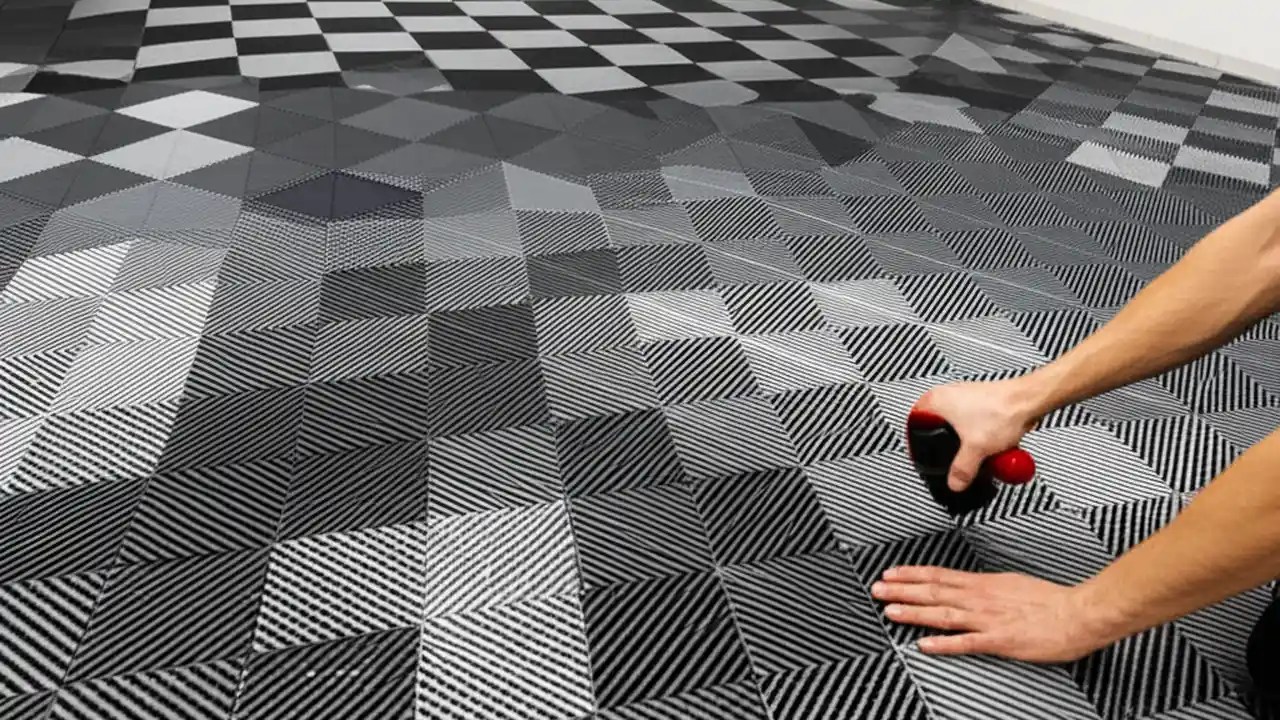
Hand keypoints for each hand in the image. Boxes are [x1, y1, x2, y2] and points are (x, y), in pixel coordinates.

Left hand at [872, 565, 1113, 663]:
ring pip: (943, 613)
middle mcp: (981, 598)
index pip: (940, 575)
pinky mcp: (1000, 640)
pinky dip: (943, 643)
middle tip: (877, 588)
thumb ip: (987, 587)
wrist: (1080, 613)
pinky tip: (924, 645)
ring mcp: (988, 619)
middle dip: (902, 590)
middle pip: (934, 591)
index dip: (912, 574)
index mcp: (984, 583)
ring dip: (914, 612)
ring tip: (890, 611)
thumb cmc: (1051, 601)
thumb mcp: (1012, 583)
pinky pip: (966, 642)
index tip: (891, 573)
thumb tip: (969, 587)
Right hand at [914, 379, 1042, 491]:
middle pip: (936, 425)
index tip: (923, 453)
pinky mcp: (980, 400)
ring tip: (974, 449)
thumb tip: (955, 483)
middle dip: (946, 443)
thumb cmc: (1002, 410)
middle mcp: (947, 394)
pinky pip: (972, 421)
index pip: (914, 422)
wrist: (1028, 399)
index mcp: (936, 401)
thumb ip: (962, 470)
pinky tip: (988, 442)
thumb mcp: (976, 449)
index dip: (918, 441)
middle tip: (951, 455)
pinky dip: (978, 433)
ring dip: (965, 438)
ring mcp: (964, 395)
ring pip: (956, 424)